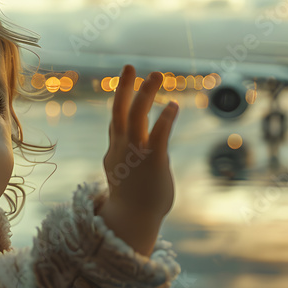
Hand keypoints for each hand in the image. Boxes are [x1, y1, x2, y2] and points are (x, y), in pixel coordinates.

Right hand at [98, 64, 178, 255]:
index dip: (120, 99)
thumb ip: (125, 162)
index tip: (127, 80)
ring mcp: (136, 152)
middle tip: (131, 66)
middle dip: (124, 86)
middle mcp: (122, 147)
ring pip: (136, 115)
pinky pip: (159, 132)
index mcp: (114, 151)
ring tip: (157, 75)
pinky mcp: (153, 160)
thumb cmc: (132, 202)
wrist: (132, 221)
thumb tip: (129, 157)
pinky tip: (173, 104)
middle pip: (119, 110)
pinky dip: (165, 117)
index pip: (116, 120)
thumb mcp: (123, 178)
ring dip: (146, 92)